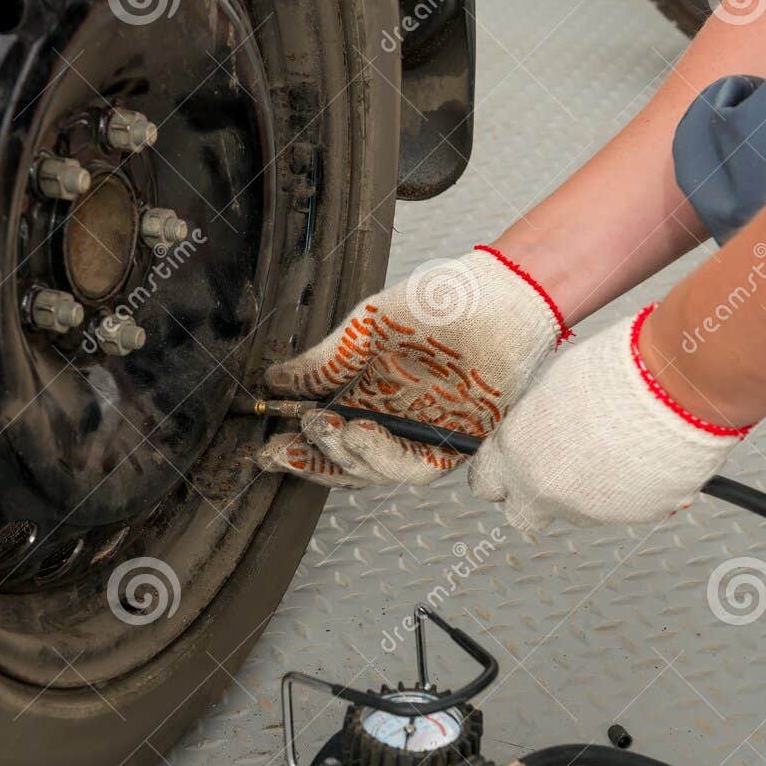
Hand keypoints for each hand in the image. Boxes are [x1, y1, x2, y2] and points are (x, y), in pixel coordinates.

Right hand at [255, 247, 566, 487]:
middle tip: (281, 447)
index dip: (296, 447)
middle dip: (311, 461)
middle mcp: (392, 419)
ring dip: (343, 456)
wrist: (501, 295)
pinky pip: (414, 466)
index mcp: (368, 393)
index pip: (325, 434)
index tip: (265, 448)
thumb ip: (325, 360)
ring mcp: (422, 434)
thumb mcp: (367, 326)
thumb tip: (276, 380)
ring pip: (374, 469)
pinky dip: (383, 456)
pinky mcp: (455, 444)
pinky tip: (359, 432)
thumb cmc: (441, 301)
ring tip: (325, 428)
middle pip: (344, 461)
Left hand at [469, 305, 750, 530]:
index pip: (486, 483)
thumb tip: (538, 433)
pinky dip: (631, 488)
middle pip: (524, 513)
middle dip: (537, 496)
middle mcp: (544, 489)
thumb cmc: (613, 371)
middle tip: (560, 470)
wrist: (671, 385)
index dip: (500, 475)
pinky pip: (624, 506)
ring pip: (577, 510)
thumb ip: (536, 423)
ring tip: (616, 444)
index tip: (510, 469)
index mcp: (515, 452)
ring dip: (587, 489)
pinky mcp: (631, 516)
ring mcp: (588, 508)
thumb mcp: (553, 388)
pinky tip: (645, 453)